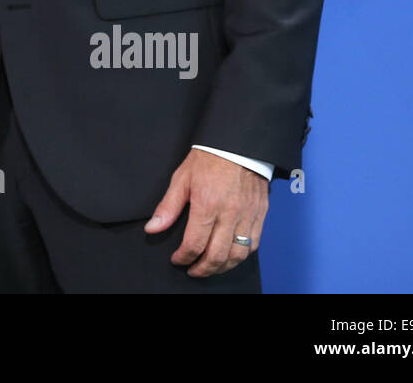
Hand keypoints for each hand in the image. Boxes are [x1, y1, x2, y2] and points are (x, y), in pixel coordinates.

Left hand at [144, 148, 268, 276]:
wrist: (237, 143)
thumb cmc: (208, 158)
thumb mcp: (181, 178)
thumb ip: (168, 207)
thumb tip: (152, 229)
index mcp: (207, 204)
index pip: (195, 244)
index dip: (183, 257)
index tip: (177, 259)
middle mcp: (230, 213)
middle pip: (217, 255)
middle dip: (202, 269)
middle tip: (192, 271)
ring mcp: (248, 215)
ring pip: (238, 255)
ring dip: (222, 267)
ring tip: (209, 267)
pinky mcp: (260, 213)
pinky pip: (254, 244)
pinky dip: (241, 256)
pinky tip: (230, 256)